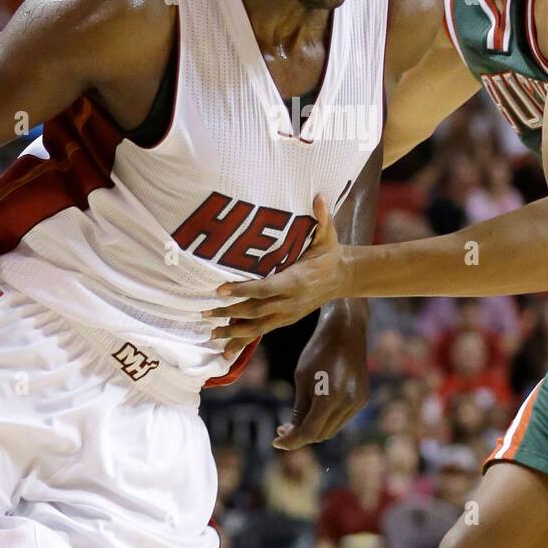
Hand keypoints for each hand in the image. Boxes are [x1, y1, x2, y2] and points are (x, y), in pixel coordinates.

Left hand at [205, 195, 348, 357]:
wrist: (343, 278)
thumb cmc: (330, 253)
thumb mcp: (328, 235)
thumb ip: (322, 218)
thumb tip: (319, 197)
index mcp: (297, 281)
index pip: (265, 288)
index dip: (243, 289)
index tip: (220, 289)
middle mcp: (291, 302)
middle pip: (256, 310)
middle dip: (229, 313)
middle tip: (204, 313)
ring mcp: (288, 314)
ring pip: (257, 327)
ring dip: (233, 332)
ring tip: (211, 334)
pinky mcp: (286, 320)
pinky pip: (262, 332)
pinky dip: (244, 342)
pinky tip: (227, 351)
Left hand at [274, 316, 368, 449]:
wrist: (345, 330)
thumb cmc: (318, 351)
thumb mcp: (302, 378)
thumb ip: (299, 409)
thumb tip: (291, 433)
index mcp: (330, 397)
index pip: (309, 432)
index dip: (292, 441)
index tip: (276, 441)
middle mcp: (348, 402)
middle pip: (322, 434)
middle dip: (301, 435)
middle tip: (283, 429)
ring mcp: (358, 401)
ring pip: (332, 429)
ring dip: (314, 429)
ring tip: (296, 421)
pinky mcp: (363, 398)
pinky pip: (342, 418)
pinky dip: (327, 420)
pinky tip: (315, 410)